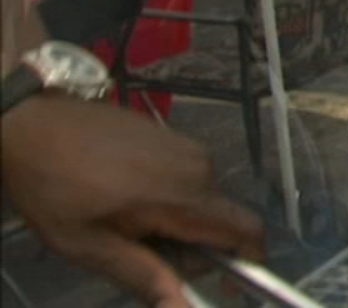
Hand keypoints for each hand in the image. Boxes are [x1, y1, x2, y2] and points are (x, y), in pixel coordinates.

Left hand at [1, 95, 263, 307]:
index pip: (247, 230)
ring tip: (127, 223)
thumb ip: (144, 277)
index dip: (248, 260)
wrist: (32, 124)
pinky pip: (188, 177)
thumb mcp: (90, 246)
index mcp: (184, 197)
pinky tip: (126, 197)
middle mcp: (199, 167)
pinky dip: (170, 198)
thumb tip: (182, 307)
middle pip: (222, 220)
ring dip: (180, 221)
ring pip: (203, 200)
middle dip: (196, 246)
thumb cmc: (55, 188)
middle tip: (145, 253)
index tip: (225, 280)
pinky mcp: (173, 136)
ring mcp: (187, 146)